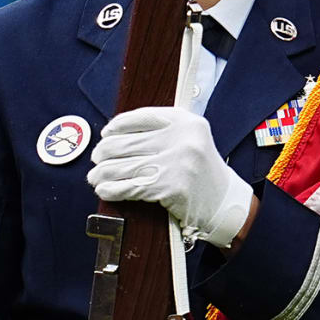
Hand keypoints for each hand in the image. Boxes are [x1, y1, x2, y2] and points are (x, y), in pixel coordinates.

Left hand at [87, 107, 254, 247]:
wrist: (223, 201)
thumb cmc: (199, 170)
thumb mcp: (189, 139)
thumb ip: (159, 131)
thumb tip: (112, 135)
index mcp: (185, 122)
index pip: (138, 117)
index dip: (116, 126)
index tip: (107, 134)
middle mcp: (182, 139)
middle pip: (123, 143)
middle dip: (102, 154)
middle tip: (98, 160)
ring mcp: (177, 163)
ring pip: (120, 166)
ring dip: (101, 174)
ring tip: (95, 177)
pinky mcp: (170, 187)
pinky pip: (128, 187)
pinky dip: (110, 189)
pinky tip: (105, 189)